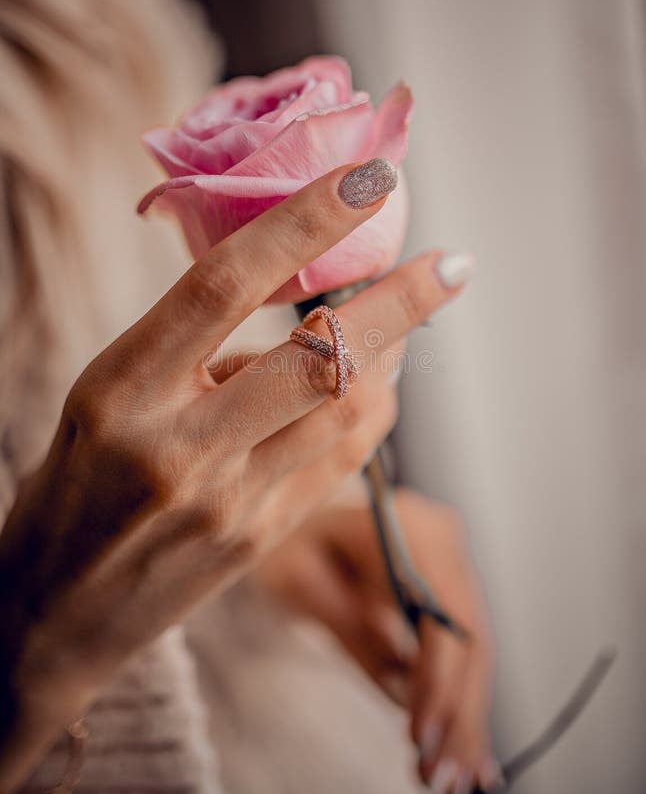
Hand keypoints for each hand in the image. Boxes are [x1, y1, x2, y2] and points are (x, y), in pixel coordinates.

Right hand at [0, 160, 466, 789]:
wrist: (51, 612)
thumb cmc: (72, 486)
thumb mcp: (104, 397)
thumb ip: (191, 354)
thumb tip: (301, 318)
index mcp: (122, 388)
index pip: (225, 285)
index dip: (303, 224)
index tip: (366, 180)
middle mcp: (180, 445)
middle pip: (318, 357)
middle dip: (400, 302)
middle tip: (453, 264)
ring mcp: (229, 501)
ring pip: (345, 411)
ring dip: (393, 354)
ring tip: (415, 312)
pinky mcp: (260, 540)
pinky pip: (339, 461)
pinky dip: (372, 411)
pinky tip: (383, 381)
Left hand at [255, 488, 499, 793]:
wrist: (293, 511)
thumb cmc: (285, 537)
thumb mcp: (295, 573)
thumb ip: (344, 620)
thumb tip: (400, 682)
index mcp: (410, 526)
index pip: (444, 612)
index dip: (439, 681)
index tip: (421, 737)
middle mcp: (443, 542)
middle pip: (470, 639)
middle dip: (458, 715)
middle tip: (441, 780)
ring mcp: (450, 565)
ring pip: (475, 655)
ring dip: (464, 721)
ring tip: (452, 782)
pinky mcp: (446, 591)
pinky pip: (463, 653)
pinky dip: (461, 705)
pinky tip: (468, 755)